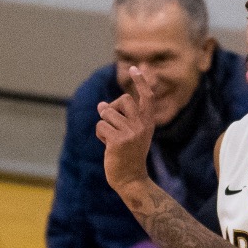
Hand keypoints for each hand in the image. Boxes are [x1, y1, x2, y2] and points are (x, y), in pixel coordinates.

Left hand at [95, 74, 154, 193]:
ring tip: (110, 140)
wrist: (132, 179)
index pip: (147, 97)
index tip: (135, 68)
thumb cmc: (128, 156)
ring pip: (108, 113)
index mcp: (148, 122)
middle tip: (111, 122)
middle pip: (123, 100)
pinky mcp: (118, 140)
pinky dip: (100, 135)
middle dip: (113, 108)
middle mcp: (142, 125)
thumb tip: (101, 105)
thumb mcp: (130, 134)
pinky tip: (107, 146)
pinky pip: (101, 126)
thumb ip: (120, 119)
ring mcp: (131, 132)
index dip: (140, 82)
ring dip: (104, 125)